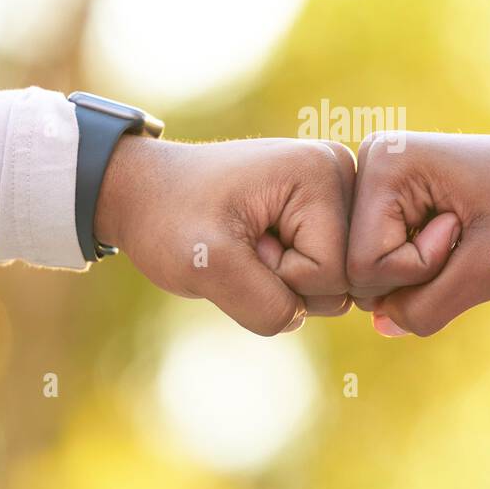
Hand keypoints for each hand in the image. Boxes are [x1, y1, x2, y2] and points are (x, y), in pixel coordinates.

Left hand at [95, 136, 355, 334]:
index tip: (241, 243)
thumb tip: (301, 317)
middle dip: (286, 281)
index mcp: (321, 172)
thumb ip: (265, 305)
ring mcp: (337, 192)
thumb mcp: (206, 265)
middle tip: (243, 244)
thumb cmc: (168, 218)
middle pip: (343, 278)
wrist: (146, 193)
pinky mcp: (325, 212)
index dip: (281, 277)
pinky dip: (287, 276)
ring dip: (284, 281)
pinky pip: (324, 277)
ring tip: (248, 244)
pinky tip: (259, 245)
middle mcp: (341, 173)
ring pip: (335, 284)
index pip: (332, 271)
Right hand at [346, 125, 489, 336]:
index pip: (363, 266)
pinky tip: (455, 233)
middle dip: (417, 272)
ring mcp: (380, 180)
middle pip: (360, 268)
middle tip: (466, 232)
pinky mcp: (393, 197)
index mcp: (384, 161)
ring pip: (375, 270)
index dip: (418, 270)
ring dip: (424, 272)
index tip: (464, 230)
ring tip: (464, 231)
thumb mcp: (485, 273)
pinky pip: (389, 259)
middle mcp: (371, 161)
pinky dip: (426, 264)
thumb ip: (423, 309)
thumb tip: (381, 325)